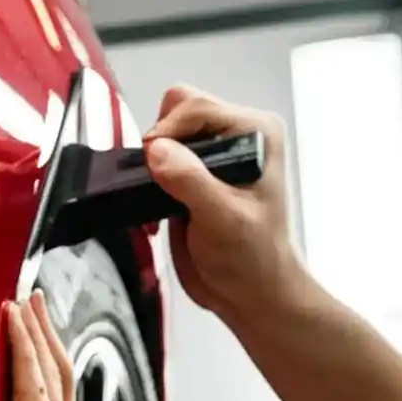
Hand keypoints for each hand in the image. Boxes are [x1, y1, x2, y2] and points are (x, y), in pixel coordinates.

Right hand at [0, 292, 93, 400]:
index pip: (35, 391)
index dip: (22, 347)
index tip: (10, 311)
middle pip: (54, 379)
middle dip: (40, 333)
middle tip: (27, 295)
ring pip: (59, 387)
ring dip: (48, 346)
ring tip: (37, 317)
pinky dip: (47, 373)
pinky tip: (37, 370)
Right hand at [143, 85, 307, 325]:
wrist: (251, 294)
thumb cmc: (250, 258)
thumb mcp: (223, 219)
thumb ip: (190, 180)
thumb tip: (155, 148)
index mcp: (255, 132)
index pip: (195, 106)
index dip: (168, 132)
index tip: (153, 166)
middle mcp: (235, 134)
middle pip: (176, 110)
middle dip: (159, 144)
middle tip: (163, 184)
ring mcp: (213, 154)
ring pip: (162, 133)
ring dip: (151, 164)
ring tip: (159, 200)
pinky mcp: (191, 174)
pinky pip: (155, 158)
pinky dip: (146, 178)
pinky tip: (156, 207)